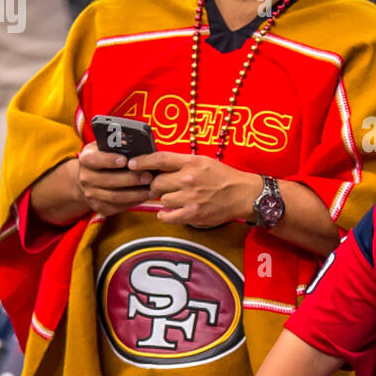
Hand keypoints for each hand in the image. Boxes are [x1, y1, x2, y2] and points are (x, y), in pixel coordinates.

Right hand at [77, 143, 152, 215]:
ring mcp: (91, 194)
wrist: (90, 179)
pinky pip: (118, 207)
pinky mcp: (100, 207)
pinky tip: (146, 196)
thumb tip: (136, 143)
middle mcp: (85, 178)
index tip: (124, 160)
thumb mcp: (105, 147)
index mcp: (86, 159)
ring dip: (136, 193)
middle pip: (108, 180)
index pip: (94, 160)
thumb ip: (117, 144)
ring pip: (115, 196)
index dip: (109, 160)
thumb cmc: (105, 158)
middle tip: (149, 176)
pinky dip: (134, 202)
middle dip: (131, 179)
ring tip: (153, 189)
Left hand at [129, 152, 259, 227]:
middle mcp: (189, 178)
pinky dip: (165, 215)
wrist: (243, 194)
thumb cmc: (224, 177)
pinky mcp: (194, 214)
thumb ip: (182, 163)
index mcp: (192, 162)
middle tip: (163, 187)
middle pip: (157, 182)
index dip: (142, 161)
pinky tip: (168, 212)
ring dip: (165, 200)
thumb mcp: (204, 162)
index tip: (132, 164)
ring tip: (175, 199)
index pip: (160, 159)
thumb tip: (159, 166)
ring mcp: (191, 197)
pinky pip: (168, 216)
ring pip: (163, 200)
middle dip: (157, 186)